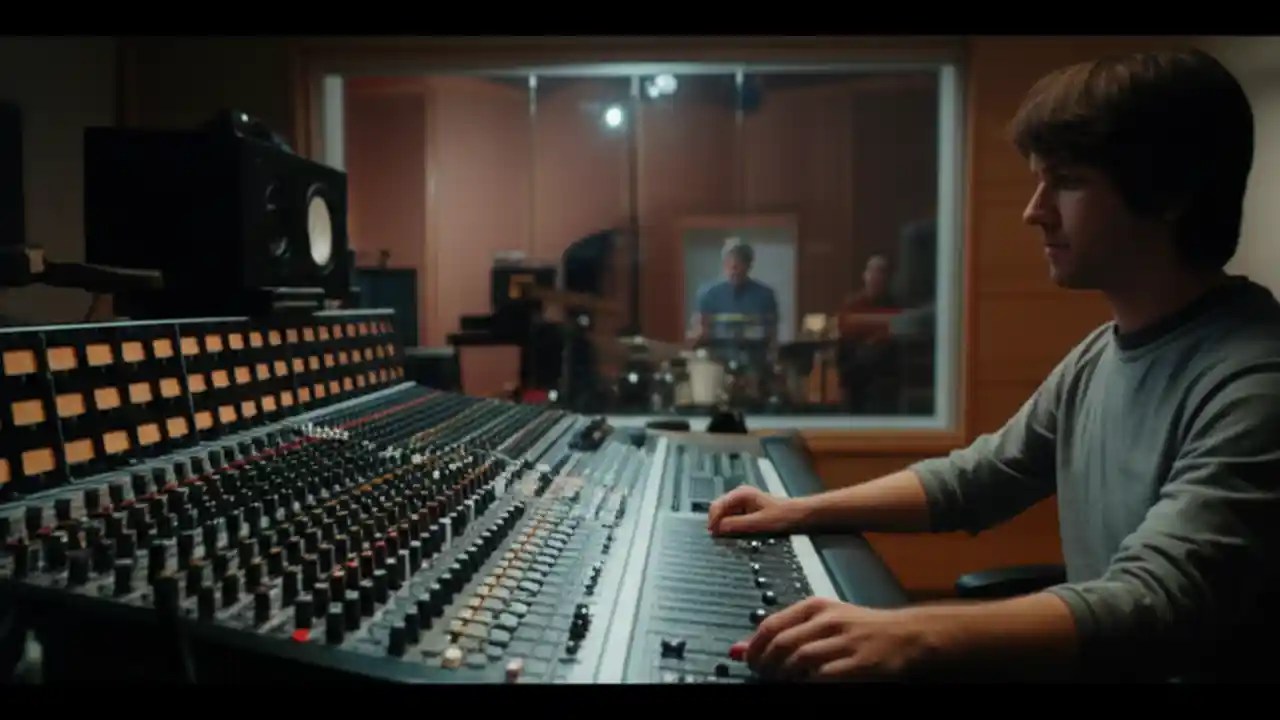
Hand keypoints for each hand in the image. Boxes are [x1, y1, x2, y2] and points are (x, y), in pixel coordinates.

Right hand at [707, 486, 803, 535]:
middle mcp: (740, 496)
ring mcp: (743, 504)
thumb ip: (736, 525)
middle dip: (717, 524)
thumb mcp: (758, 524)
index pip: (716, 506)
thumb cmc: (783, 517)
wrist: (800, 516)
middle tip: (720, 540)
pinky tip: (738, 536)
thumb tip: (717, 529)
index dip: (713, 522)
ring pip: (725, 516)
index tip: (713, 537)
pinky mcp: (747, 512)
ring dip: (725, 527)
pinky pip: (733, 520)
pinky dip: (732, 528)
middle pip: (718, 510)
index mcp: (741, 494)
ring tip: (729, 540)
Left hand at [736, 597, 946, 681]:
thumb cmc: (860, 628)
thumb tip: (739, 649)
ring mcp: (844, 642)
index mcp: (816, 607)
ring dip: (784, 675)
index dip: (754, 646)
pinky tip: (803, 684)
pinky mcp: (858, 664)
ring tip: (781, 682)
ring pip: (800, 659)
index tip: (748, 661)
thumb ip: (784, 632)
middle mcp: (828, 620)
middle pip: (782, 643)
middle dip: (766, 664)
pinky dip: (807, 682)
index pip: (771, 624)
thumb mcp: (822, 621)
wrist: (904, 635)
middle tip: (763, 676)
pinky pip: (823, 675)